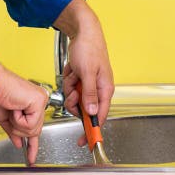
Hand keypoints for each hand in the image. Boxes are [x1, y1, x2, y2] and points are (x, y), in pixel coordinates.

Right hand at [0, 61, 48, 163]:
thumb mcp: (4, 118)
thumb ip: (13, 131)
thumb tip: (19, 143)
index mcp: (32, 103)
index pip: (36, 127)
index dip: (32, 144)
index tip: (31, 157)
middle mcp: (39, 100)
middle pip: (34, 131)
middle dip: (18, 129)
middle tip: (10, 115)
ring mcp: (40, 100)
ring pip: (33, 130)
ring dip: (17, 124)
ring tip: (11, 109)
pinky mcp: (38, 101)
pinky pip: (30, 124)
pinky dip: (18, 120)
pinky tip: (14, 108)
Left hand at [53, 0, 113, 145]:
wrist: (83, 32)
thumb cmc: (90, 48)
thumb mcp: (88, 72)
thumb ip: (89, 94)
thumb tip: (92, 113)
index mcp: (105, 90)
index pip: (99, 117)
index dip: (91, 131)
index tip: (84, 142)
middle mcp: (98, 89)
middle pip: (83, 109)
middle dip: (74, 100)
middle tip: (73, 88)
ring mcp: (89, 85)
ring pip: (75, 99)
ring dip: (70, 88)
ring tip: (73, 75)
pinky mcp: (82, 80)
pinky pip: (71, 88)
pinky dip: (69, 80)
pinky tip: (72, 70)